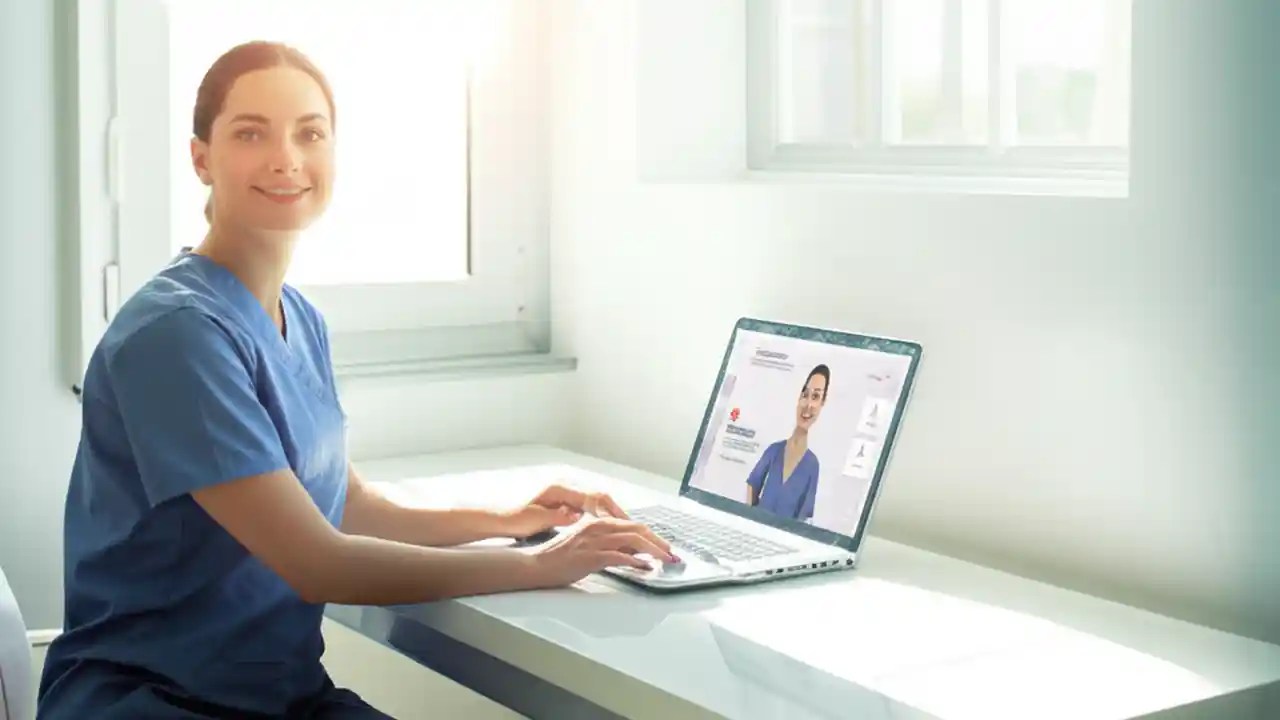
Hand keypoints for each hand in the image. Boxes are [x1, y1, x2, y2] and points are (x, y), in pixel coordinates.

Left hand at [502, 483, 628, 537]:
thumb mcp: (536, 518)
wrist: (498, 518)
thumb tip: (578, 517)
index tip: (623, 524)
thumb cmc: (514, 518)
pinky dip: (600, 518)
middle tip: (632, 527)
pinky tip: (607, 529)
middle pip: (599, 497)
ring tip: (626, 529)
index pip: (592, 497)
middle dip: (616, 512)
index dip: (609, 512)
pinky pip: (589, 508)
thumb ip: (559, 517)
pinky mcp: (564, 502)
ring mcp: (566, 494)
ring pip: (596, 502)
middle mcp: (565, 487)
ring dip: (610, 515)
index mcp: (560, 488)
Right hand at [530, 516, 676, 586]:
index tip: (664, 545)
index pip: (632, 524)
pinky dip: (636, 562)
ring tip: (665, 559)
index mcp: (598, 522)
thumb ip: (609, 543)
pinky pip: (620, 557)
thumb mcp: (587, 544)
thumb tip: (635, 551)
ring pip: (633, 540)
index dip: (652, 535)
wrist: (537, 565)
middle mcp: (598, 527)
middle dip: (658, 541)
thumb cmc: (560, 557)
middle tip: (671, 553)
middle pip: (637, 529)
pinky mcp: (591, 556)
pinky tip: (645, 567)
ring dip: (653, 550)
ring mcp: (594, 541)